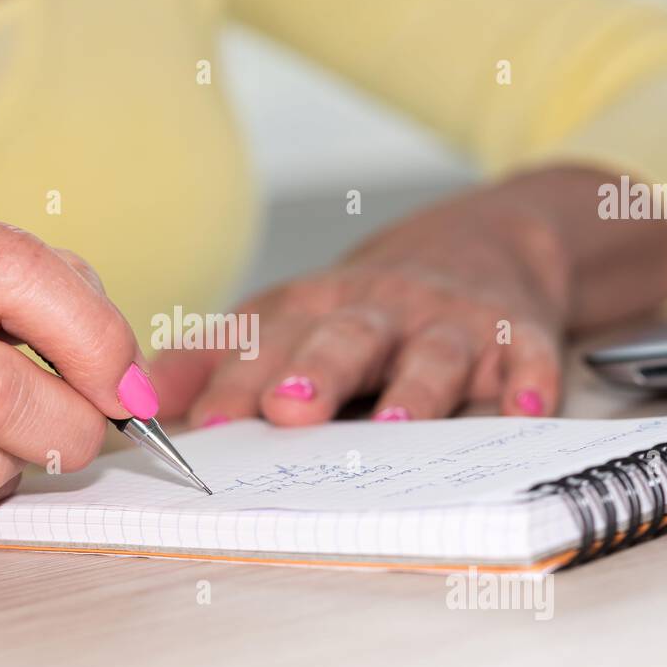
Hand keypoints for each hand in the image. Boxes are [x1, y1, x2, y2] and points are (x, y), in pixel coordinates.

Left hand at [153, 182, 577, 425]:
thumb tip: (138, 399)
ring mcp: (449, 322)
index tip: (206, 425)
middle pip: (344, 339)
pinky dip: (529, 379)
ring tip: (395, 423)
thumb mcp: (289, 316)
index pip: (271, 343)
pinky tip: (525, 406)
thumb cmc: (366, 304)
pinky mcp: (516, 334)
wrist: (482, 242)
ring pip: (431, 353)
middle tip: (287, 411)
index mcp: (316, 309)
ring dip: (413, 388)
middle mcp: (380, 311)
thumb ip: (217, 358)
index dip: (237, 382)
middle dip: (315, 374)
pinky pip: (527, 357)